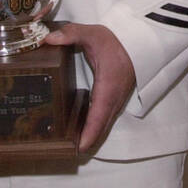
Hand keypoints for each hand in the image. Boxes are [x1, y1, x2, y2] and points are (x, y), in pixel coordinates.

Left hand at [43, 24, 136, 152]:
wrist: (139, 40)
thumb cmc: (116, 39)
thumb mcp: (93, 33)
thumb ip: (71, 34)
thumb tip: (48, 39)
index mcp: (108, 84)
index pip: (99, 112)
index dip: (91, 131)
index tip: (82, 146)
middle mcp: (115, 95)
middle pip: (102, 124)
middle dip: (89, 140)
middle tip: (72, 153)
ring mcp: (118, 98)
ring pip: (106, 122)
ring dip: (94, 135)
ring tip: (76, 147)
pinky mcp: (117, 96)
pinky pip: (107, 116)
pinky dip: (97, 126)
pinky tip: (86, 130)